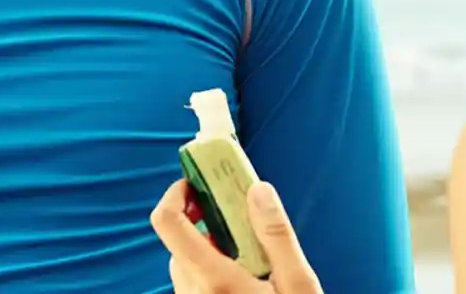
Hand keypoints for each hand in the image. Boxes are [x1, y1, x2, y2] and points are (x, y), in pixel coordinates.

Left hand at [150, 179, 322, 293]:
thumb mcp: (298, 285)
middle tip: (236, 213)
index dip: (174, 193)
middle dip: (202, 221)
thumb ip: (275, 234)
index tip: (197, 182)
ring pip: (184, 266)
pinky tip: (247, 279)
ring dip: (207, 248)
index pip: (167, 223)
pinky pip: (194, 287)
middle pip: (177, 242)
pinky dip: (211, 272)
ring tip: (249, 251)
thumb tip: (256, 189)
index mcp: (213, 279)